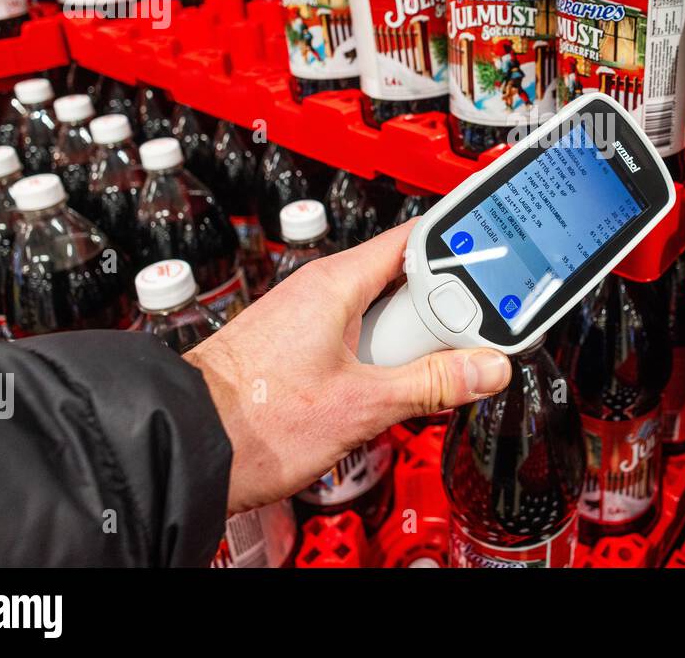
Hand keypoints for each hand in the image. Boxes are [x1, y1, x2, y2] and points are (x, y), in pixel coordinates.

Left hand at [185, 220, 511, 514]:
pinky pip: (359, 340)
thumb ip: (431, 384)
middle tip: (463, 345)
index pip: (417, 237)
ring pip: (384, 316)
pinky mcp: (302, 349)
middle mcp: (322, 290)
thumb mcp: (362, 406)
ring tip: (422, 376)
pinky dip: (382, 361)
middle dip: (439, 314)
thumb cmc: (252, 420)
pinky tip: (388, 392)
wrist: (189, 447)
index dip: (462, 248)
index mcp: (337, 282)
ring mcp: (310, 319)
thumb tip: (485, 367)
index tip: (496, 267)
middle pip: (407, 282)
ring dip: (410, 344)